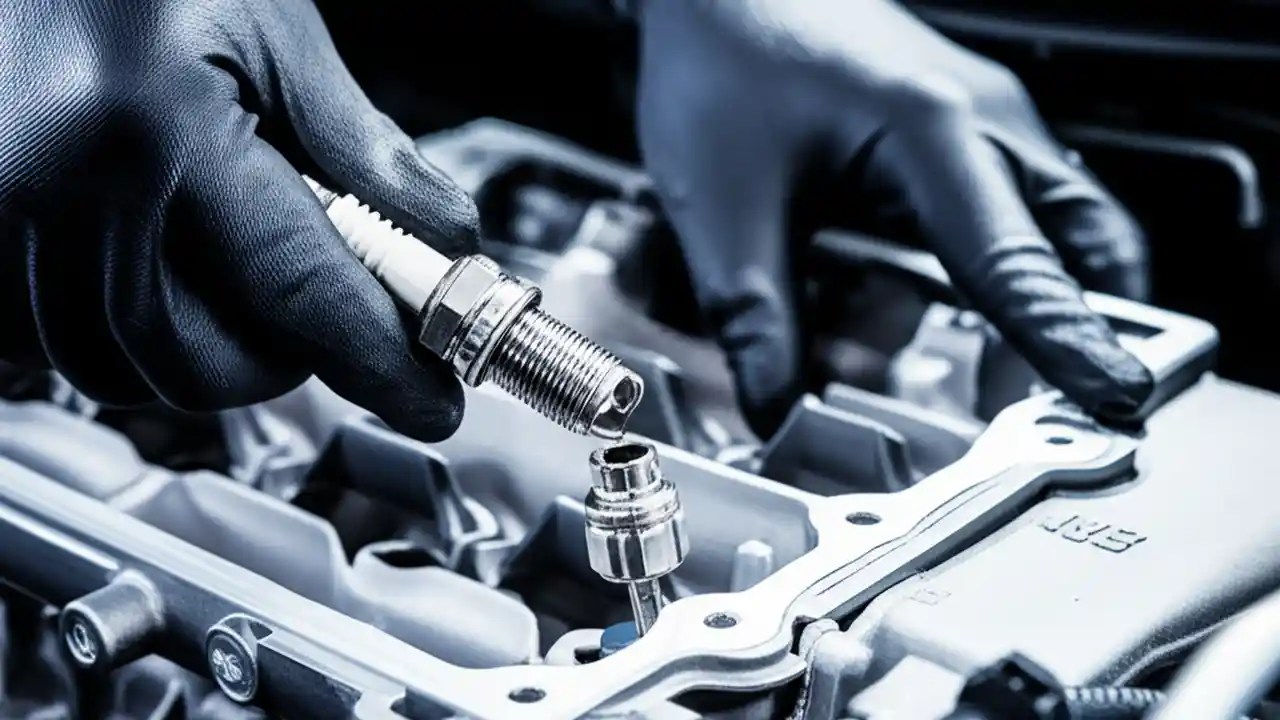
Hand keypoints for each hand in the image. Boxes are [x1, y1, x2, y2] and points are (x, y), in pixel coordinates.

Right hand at [0, 0, 478, 440]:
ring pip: (133, 372)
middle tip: (325, 307)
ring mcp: (0, 226)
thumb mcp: (272, 28)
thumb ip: (361, 143)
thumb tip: (444, 241)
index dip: (381, 364)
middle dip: (287, 359)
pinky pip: (65, 347)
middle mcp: (63, 190)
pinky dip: (133, 330)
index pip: (300, 291)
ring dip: (209, 347)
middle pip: (206, 367)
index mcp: (157, 129)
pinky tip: (159, 258)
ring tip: (233, 258)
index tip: (431, 401)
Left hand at [635, 0, 1153, 436]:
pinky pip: (1010, 210)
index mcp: (929, 131)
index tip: (1111, 396)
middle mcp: (979, 120)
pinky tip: (936, 311)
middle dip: (1077, 330)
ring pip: (1056, 227)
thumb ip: (756, 320)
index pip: (1014, 260)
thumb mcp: (722, 205)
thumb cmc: (727, 49)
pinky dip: (994, 273)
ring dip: (1035, 305)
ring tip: (995, 381)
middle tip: (1056, 409)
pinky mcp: (956, 129)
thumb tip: (776, 409)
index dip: (1064, 340)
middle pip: (1084, 240)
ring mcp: (979, 119)